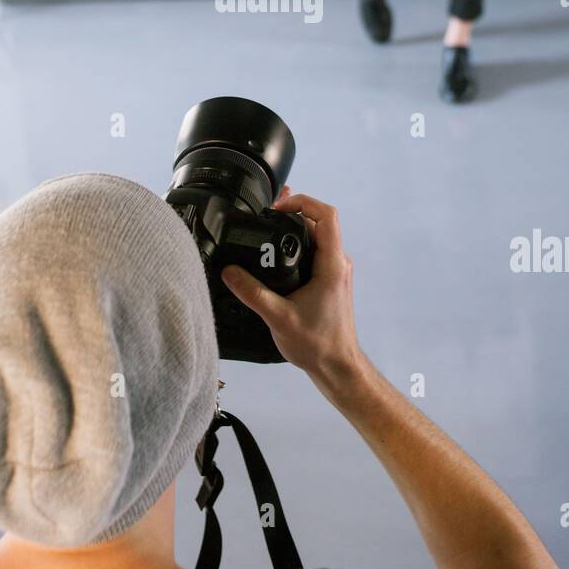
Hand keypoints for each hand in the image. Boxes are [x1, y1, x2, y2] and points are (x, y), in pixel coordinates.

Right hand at [220, 188, 362, 378]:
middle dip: (293, 212)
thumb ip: (253, 293)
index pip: (327, 215)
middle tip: (266, 215)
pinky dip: (298, 244)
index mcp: (332, 265)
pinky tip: (278, 252)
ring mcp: (335, 272)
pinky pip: (316, 251)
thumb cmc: (318, 345)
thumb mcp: (279, 317)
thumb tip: (230, 272)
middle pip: (320, 221)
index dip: (303, 202)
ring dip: (296, 228)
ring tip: (270, 227)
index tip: (277, 208)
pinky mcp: (330, 281)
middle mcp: (338, 263)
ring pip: (318, 236)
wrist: (337, 366)